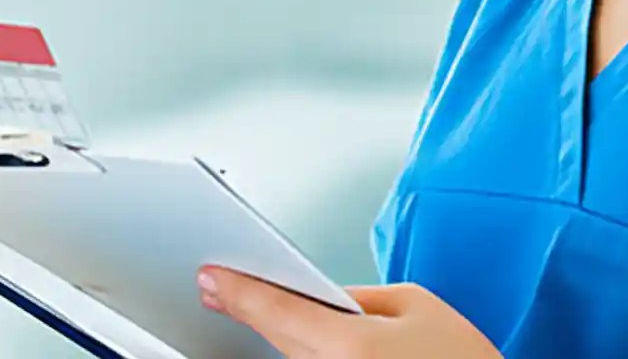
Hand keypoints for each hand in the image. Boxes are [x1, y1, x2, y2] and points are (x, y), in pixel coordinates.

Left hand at [197, 266, 502, 358]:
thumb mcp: (417, 304)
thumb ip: (360, 296)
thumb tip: (320, 295)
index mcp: (353, 346)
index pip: (280, 312)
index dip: (240, 291)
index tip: (210, 277)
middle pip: (278, 339)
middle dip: (248, 310)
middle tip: (214, 287)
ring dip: (274, 336)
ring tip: (246, 307)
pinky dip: (300, 353)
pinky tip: (289, 337)